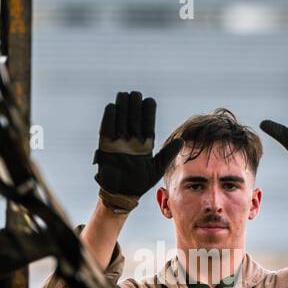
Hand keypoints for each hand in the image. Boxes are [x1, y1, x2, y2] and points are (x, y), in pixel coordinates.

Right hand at [93, 91, 182, 212]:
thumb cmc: (141, 182)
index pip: (147, 124)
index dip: (148, 113)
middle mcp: (132, 141)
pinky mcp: (106, 146)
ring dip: (122, 108)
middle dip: (134, 106)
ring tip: (124, 95)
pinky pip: (106, 130)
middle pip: (133, 119)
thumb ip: (168, 154)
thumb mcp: (157, 168)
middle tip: (135, 94)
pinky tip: (112, 107)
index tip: (149, 101)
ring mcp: (119, 142)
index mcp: (145, 144)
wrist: (123, 194)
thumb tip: (182, 141)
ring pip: (121, 121)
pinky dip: (109, 118)